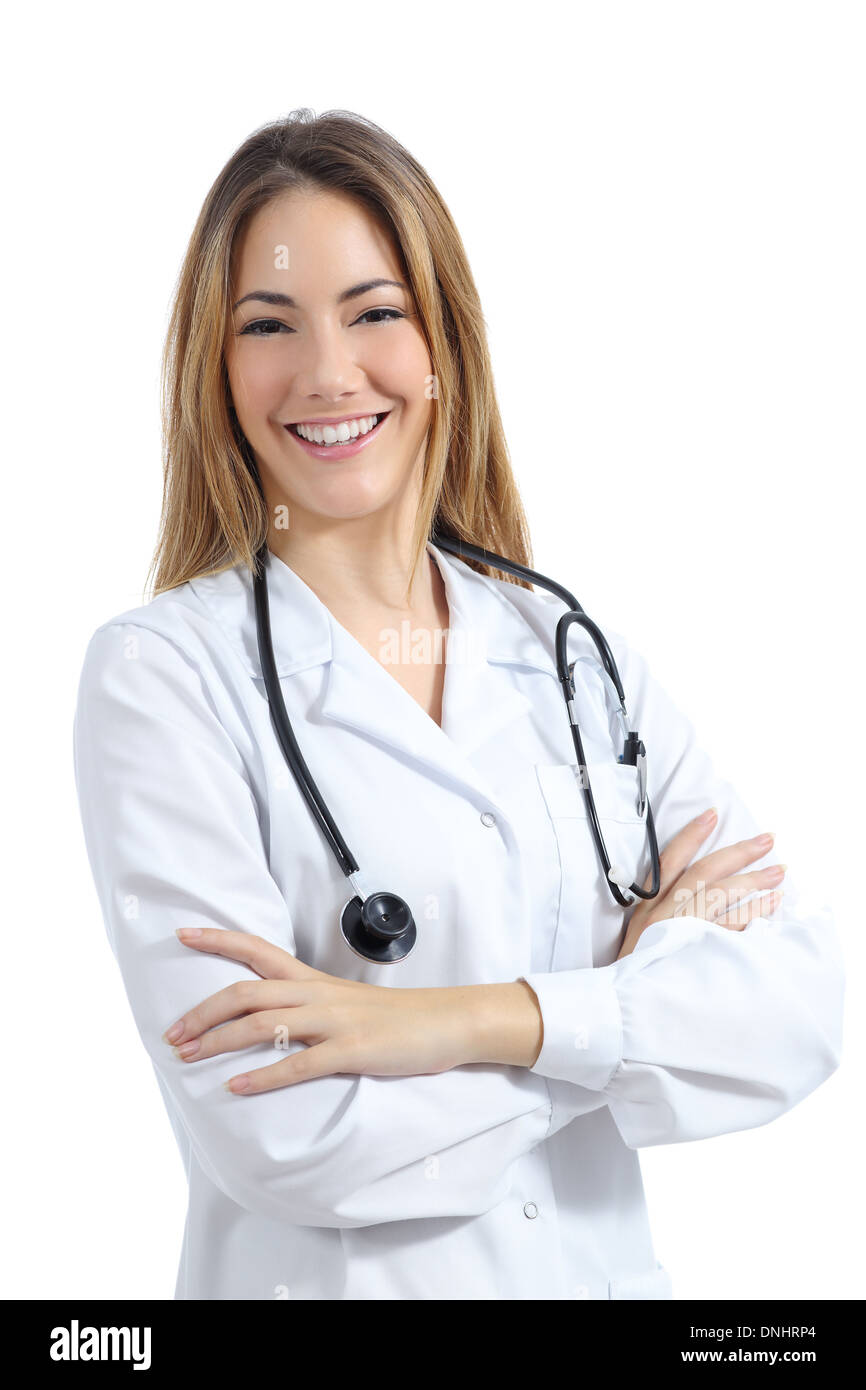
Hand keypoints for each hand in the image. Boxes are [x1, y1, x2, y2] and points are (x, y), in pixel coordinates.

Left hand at [163, 927, 504, 1093]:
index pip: (257, 950)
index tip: (182, 934)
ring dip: (218, 1041)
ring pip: (262, 1023)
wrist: (447, 1022)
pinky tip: (238, 1087)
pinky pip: (298, 1063)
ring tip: (189, 1057)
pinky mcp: (352, 1051)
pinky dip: (263, 1076)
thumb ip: (304, 1006)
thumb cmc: (393, 1018)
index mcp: (313, 979)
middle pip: (246, 991)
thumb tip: (262, 1020)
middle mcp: (317, 994)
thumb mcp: (343, 1002)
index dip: (219, 940)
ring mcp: (334, 1021)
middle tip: (171, 1034)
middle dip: (202, 1012)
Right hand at [616, 810, 785, 959]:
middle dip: (738, 853)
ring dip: (753, 882)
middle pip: (704, 873)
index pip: (669, 861)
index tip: (712, 814)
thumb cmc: (635, 971)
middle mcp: (662, 914)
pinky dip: (751, 914)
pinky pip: (728, 928)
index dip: (691, 836)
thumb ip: (665, 913)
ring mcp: (678, 932)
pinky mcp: (692, 952)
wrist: (622, 1007)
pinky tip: (771, 906)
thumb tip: (703, 896)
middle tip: (767, 840)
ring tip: (779, 872)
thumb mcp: (641, 937)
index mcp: (647, 905)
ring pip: (720, 896)